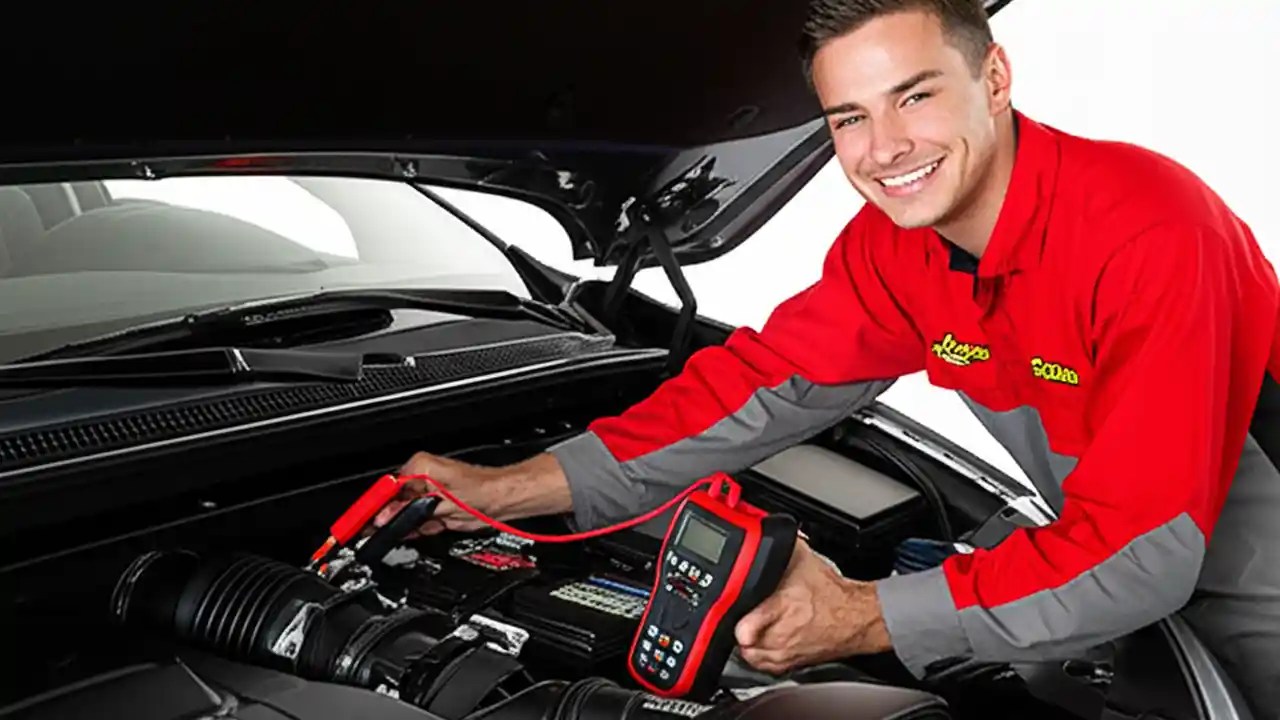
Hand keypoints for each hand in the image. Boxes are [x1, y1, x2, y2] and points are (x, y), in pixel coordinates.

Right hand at [373, 452, 503, 535]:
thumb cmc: (479, 491)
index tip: (364, 519)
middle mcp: (422, 477)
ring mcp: (429, 492)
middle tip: (376, 532)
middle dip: (390, 518)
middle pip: (394, 501)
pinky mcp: (436, 505)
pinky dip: (420, 527)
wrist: (500, 499)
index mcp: (419, 467)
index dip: (375, 505)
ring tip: (411, 529)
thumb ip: (410, 510)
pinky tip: (425, 528)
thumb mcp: (440, 503)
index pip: (387, 487)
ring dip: (407, 525)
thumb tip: (387, 516)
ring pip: (406, 513)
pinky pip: (419, 519)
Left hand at [734, 539, 891, 674]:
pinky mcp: (789, 665)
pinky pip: (762, 665)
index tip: (732, 609)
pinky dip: (758, 655)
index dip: (735, 619)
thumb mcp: (803, 559)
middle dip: (737, 623)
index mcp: (782, 607)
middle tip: (742, 610)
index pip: (746, 627)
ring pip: (749, 655)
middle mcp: (781, 635)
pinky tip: (760, 640)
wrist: (855, 618)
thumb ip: (781, 546)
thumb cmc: (832, 593)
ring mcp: (784, 652)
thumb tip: (764, 530)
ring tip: (750, 624)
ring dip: (746, 641)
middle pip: (742, 639)